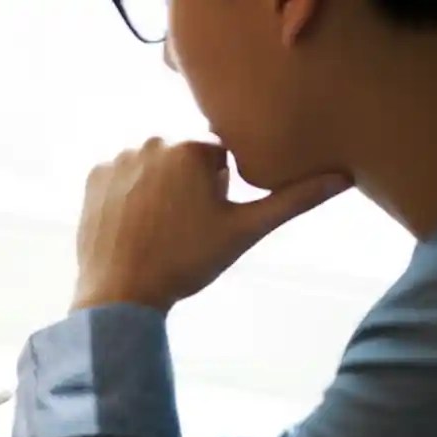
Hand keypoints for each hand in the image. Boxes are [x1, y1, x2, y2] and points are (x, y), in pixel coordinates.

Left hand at [72, 138, 351, 312]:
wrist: (121, 294)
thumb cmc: (185, 263)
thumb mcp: (244, 232)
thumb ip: (292, 200)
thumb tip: (344, 176)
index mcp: (190, 149)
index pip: (218, 158)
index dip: (218, 191)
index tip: (206, 220)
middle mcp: (151, 142)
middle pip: (182, 160)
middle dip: (186, 187)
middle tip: (182, 228)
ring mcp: (117, 159)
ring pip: (151, 168)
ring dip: (156, 189)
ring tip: (156, 230)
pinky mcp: (92, 178)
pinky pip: (121, 178)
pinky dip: (127, 196)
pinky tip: (132, 226)